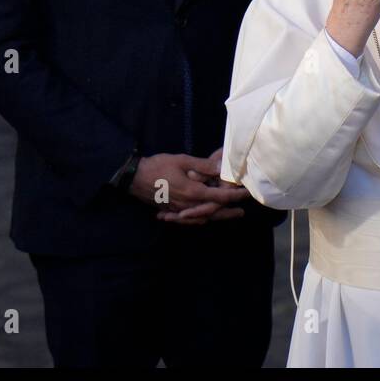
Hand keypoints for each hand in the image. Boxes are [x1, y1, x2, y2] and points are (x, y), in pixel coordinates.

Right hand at [130, 153, 248, 225]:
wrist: (133, 178)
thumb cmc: (158, 166)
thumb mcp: (182, 161)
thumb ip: (203, 166)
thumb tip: (222, 169)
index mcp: (193, 192)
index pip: (219, 197)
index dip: (234, 196)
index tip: (245, 194)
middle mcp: (188, 206)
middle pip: (213, 212)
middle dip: (228, 212)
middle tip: (241, 211)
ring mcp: (179, 211)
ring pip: (201, 217)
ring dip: (216, 217)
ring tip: (227, 216)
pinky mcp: (171, 212)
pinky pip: (189, 220)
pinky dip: (199, 219)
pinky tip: (203, 218)